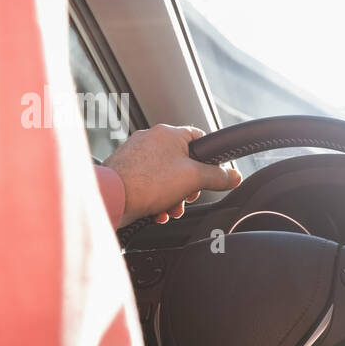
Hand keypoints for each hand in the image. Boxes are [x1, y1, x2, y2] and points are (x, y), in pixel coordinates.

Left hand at [103, 124, 241, 226]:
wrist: (110, 197)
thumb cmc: (146, 183)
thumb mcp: (193, 179)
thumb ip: (218, 176)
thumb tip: (234, 176)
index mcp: (168, 133)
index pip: (200, 138)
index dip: (211, 158)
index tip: (215, 174)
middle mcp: (150, 139)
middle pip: (183, 161)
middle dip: (189, 185)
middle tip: (188, 197)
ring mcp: (136, 154)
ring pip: (166, 175)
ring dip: (174, 195)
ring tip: (170, 209)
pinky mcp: (125, 171)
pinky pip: (149, 183)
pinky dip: (157, 198)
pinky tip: (157, 211)